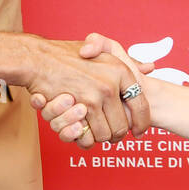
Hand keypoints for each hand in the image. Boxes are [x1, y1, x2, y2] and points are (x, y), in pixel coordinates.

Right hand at [30, 34, 152, 147]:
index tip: (139, 131)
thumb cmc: (67, 54)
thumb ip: (127, 60)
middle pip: (123, 125)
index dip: (142, 122)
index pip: (141, 105)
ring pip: (106, 134)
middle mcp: (110, 85)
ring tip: (95, 132)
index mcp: (120, 70)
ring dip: (100, 137)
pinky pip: (89, 137)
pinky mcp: (78, 109)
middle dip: (118, 134)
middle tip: (112, 135)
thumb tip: (149, 68)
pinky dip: (86, 139)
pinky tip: (83, 131)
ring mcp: (94, 98)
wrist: (38, 59)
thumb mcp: (102, 50)